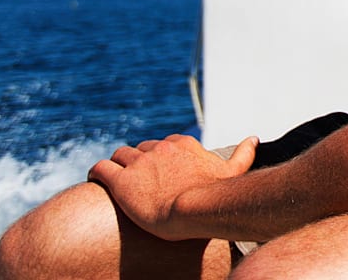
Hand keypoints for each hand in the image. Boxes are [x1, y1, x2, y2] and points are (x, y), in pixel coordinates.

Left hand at [88, 133, 256, 240]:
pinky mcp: (121, 181)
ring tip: (113, 180)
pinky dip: (96, 172)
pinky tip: (95, 180)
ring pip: (119, 156)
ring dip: (116, 165)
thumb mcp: (232, 171)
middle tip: (136, 180)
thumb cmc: (215, 194)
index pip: (163, 145)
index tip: (156, 172)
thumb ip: (242, 154)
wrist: (196, 210)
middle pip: (140, 149)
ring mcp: (139, 164)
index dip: (157, 158)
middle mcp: (159, 149)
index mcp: (182, 144)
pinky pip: (101, 168)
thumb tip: (253, 138)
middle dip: (136, 161)